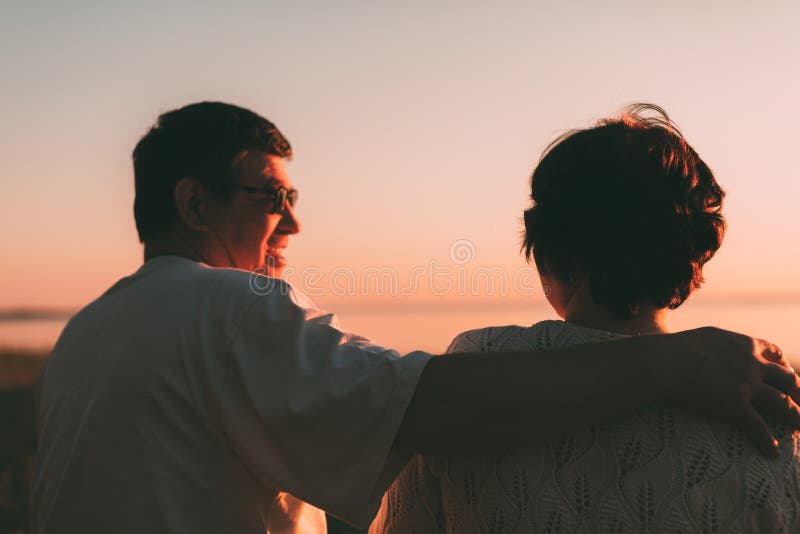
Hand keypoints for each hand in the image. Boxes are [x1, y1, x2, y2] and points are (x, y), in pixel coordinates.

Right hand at [664, 326, 799, 457]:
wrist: (666, 360)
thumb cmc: (677, 347)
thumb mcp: (705, 337)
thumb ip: (719, 343)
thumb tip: (714, 346)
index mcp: (744, 345)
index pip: (775, 354)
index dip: (784, 366)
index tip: (786, 376)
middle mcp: (752, 365)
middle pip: (788, 380)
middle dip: (798, 394)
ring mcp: (746, 386)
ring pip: (783, 403)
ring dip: (795, 418)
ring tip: (799, 429)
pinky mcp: (735, 405)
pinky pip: (758, 427)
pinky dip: (767, 441)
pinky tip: (773, 453)